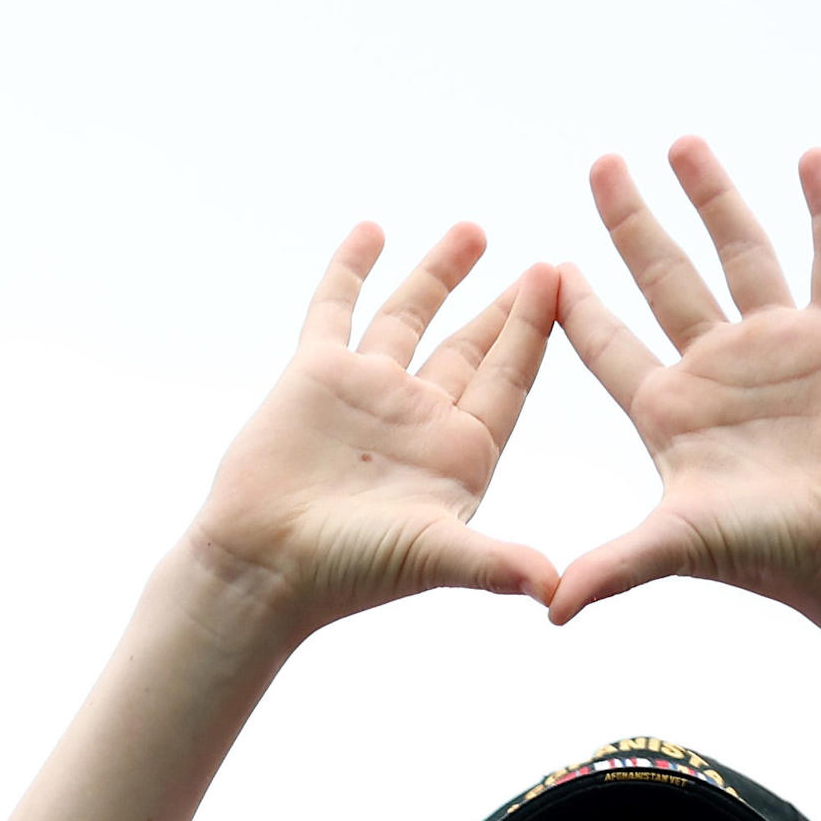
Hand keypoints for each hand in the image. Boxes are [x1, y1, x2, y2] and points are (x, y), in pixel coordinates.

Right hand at [181, 222, 560, 637]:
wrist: (260, 568)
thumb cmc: (346, 573)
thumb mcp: (433, 558)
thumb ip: (494, 562)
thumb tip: (555, 590)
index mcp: (459, 454)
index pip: (508, 377)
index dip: (534, 330)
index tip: (560, 280)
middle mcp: (418, 418)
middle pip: (473, 345)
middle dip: (506, 305)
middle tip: (541, 265)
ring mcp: (367, 392)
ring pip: (412, 316)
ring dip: (440, 273)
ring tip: (474, 230)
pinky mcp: (314, 376)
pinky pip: (336, 308)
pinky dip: (350, 269)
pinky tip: (371, 230)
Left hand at [549, 141, 820, 639]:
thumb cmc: (767, 553)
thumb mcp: (676, 547)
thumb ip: (611, 566)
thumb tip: (544, 607)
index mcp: (666, 408)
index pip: (606, 345)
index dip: (575, 308)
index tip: (543, 266)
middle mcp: (713, 366)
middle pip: (662, 276)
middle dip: (630, 221)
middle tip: (599, 163)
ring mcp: (775, 346)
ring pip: (737, 252)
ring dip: (712, 197)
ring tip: (681, 141)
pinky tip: (809, 157)